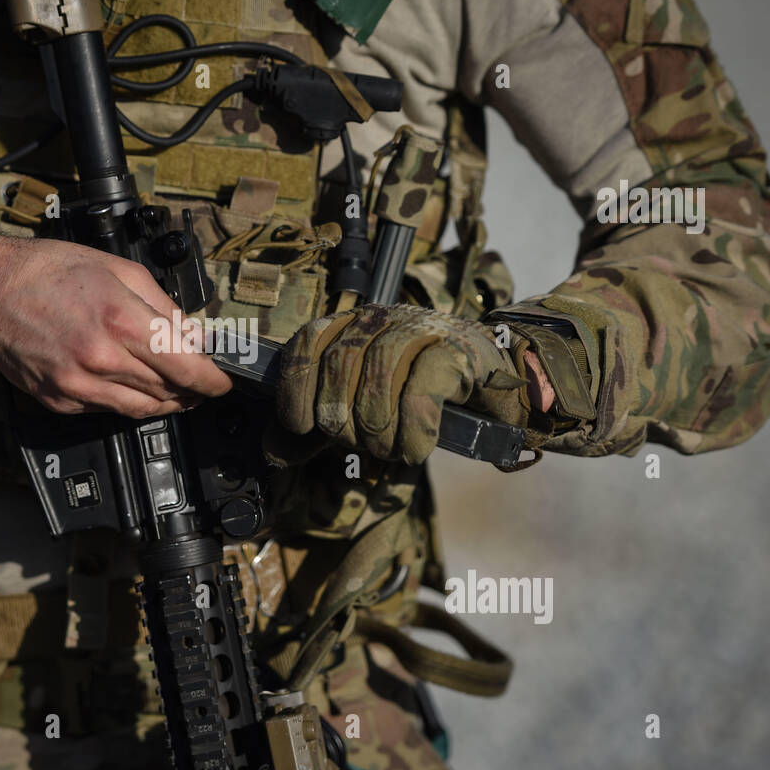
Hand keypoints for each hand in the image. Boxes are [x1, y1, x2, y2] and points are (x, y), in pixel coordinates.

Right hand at [0, 230, 231, 416]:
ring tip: (174, 390)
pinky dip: (127, 401)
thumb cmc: (48, 271)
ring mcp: (78, 385)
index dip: (212, 381)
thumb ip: (163, 306)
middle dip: (191, 389)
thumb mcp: (118, 269)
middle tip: (201, 383)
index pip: (186, 366)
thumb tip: (194, 336)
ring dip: (165, 403)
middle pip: (168, 391)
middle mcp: (101, 358)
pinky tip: (129, 384)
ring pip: (142, 409)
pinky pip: (108, 410)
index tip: (223, 383)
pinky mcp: (60, 400)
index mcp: (121, 320)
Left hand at [276, 304, 531, 463]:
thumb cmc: (420, 394)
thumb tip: (274, 452)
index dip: (297, 389)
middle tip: (360, 444)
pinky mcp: (456, 351)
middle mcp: (381, 318)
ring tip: (389, 450)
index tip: (303, 427)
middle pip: (340, 366)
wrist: (495, 382)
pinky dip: (413, 432)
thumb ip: (318, 425)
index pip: (307, 344)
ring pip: (377, 380)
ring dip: (379, 430)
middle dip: (343, 418)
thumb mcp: (360, 408)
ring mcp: (420, 329)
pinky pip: (421, 395)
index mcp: (351, 325)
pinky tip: (416, 449)